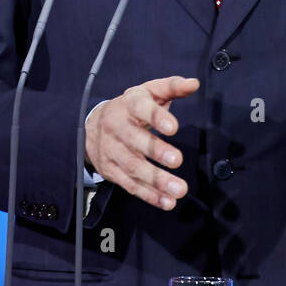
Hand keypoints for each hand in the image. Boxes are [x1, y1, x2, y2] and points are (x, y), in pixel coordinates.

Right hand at [83, 76, 198, 210]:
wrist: (91, 126)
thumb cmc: (131, 108)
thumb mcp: (148, 92)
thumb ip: (172, 87)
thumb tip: (194, 84)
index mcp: (129, 105)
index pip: (141, 108)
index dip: (156, 117)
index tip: (174, 127)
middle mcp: (118, 128)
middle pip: (136, 141)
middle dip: (157, 151)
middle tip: (177, 160)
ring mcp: (113, 151)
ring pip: (134, 167)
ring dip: (157, 180)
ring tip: (180, 189)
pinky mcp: (111, 171)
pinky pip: (130, 185)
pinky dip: (149, 195)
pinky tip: (167, 202)